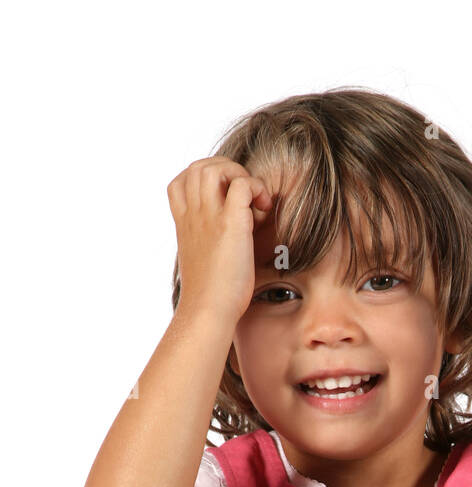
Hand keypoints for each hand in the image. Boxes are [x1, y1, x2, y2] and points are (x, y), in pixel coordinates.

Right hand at [167, 157, 273, 326]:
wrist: (209, 311)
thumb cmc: (211, 295)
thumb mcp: (202, 261)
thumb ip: (208, 240)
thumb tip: (230, 237)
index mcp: (183, 222)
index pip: (183, 180)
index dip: (207, 180)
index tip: (225, 201)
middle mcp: (193, 214)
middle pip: (199, 166)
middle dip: (227, 172)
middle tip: (245, 199)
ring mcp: (209, 216)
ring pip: (216, 168)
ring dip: (241, 176)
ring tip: (254, 201)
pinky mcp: (230, 223)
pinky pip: (242, 183)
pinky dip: (257, 188)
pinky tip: (264, 210)